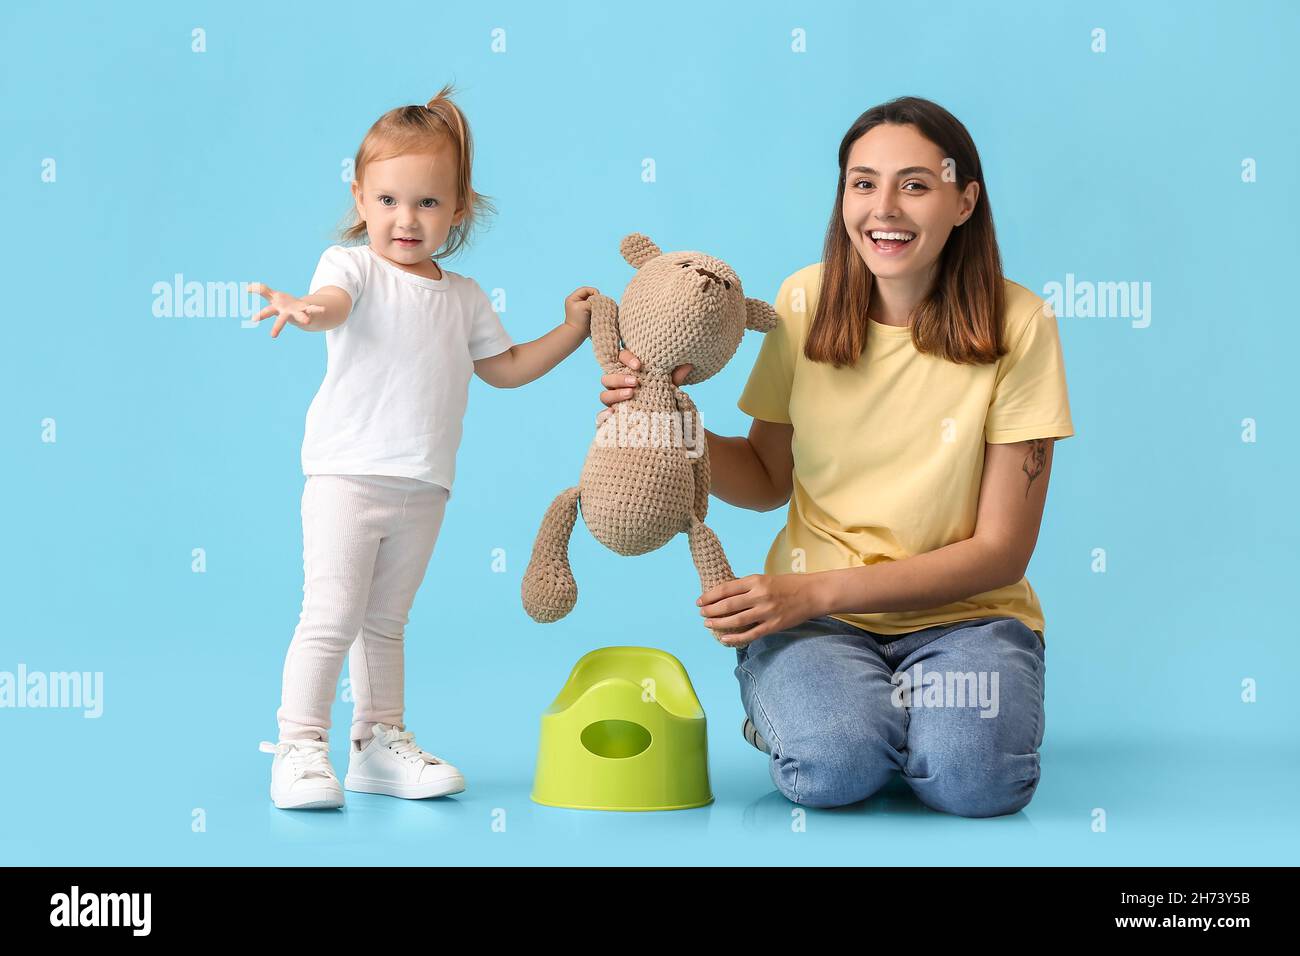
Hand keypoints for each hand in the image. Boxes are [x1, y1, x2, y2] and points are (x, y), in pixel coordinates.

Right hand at [250, 282, 323, 337]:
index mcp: (277, 309)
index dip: (261, 315)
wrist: (300, 313)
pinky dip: (318, 309)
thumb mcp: (272, 295)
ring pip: (300, 315)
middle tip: (272, 336)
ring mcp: (298, 313)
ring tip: (307, 321)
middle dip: (277, 326)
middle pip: (281, 320)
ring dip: (303, 318)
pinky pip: (314, 309)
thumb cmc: (284, 304)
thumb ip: (261, 290)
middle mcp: (287, 314)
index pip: (267, 312)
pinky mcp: (308, 310)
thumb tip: (247, 287)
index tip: (253, 319)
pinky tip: (323, 309)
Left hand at [564, 286, 599, 335]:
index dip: (593, 292)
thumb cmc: (578, 320)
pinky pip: (594, 307)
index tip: (598, 299)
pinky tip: (599, 312)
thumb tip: (600, 300)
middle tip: (599, 305)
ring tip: (599, 309)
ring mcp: (582, 307)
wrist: (577, 333)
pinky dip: (597, 309)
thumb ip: (592, 301)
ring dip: (597, 304)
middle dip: (596, 299)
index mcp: (573, 298)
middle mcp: (577, 301)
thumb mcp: (584, 306)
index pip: (586, 289)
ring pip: (593, 301)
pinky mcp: (587, 313)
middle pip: (590, 295)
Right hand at [595, 349, 693, 425]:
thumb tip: (689, 365)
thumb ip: (674, 379)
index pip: (620, 359)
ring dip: (615, 394)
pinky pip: (600, 418)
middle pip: (607, 378)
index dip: (626, 358)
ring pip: (604, 395)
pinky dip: (604, 415)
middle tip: (635, 382)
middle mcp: (617, 388)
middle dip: (620, 378)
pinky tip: (613, 413)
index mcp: (629, 374)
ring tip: (631, 395)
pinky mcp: (611, 421)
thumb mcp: (670, 390)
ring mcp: (613, 405)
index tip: (639, 365)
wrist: (662, 430)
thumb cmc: (663, 403)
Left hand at [697, 573, 824, 647]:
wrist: (813, 593)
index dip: (710, 596)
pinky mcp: (774, 625)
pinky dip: (735, 637)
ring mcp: (767, 611)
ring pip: (736, 620)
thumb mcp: (766, 578)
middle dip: (711, 610)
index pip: (726, 589)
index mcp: (756, 580)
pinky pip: (751, 634)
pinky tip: (724, 638)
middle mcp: (760, 595)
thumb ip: (747, 586)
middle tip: (701, 613)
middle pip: (728, 605)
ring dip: (719, 623)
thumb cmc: (788, 584)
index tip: (700, 601)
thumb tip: (725, 594)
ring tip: (708, 624)